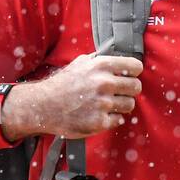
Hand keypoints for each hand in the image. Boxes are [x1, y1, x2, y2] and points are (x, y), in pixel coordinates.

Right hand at [0, 53, 143, 142]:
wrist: (43, 106)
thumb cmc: (63, 84)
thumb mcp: (80, 63)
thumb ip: (100, 60)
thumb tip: (119, 58)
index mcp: (101, 66)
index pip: (135, 67)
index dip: (134, 72)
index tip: (130, 76)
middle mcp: (104, 83)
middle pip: (136, 87)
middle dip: (130, 90)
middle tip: (121, 92)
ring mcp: (103, 104)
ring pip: (130, 104)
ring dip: (122, 105)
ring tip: (109, 104)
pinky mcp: (100, 122)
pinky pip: (118, 120)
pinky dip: (112, 119)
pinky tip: (101, 114)